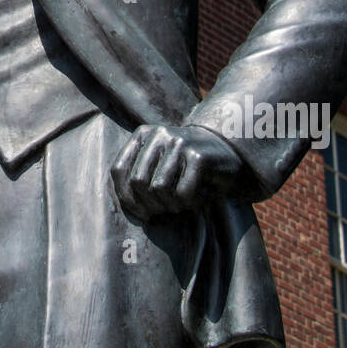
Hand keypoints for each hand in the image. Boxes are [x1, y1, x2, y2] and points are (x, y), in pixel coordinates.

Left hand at [111, 124, 249, 221]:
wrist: (228, 153)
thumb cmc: (187, 165)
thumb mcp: (159, 164)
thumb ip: (138, 175)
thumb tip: (124, 205)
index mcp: (143, 135)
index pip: (118, 170)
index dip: (127, 197)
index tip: (142, 213)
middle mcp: (158, 134)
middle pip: (138, 182)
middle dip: (151, 205)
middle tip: (166, 210)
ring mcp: (179, 143)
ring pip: (159, 189)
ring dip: (171, 205)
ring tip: (182, 203)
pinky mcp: (199, 156)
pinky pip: (183, 193)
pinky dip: (189, 203)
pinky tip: (199, 198)